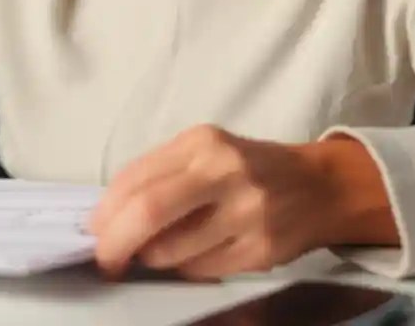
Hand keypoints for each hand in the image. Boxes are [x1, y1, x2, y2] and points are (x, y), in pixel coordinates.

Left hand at [89, 125, 396, 280]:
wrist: (321, 187)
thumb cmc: (250, 168)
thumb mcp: (206, 151)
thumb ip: (158, 174)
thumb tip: (107, 216)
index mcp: (204, 143)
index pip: (136, 180)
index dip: (105, 213)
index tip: (93, 232)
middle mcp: (226, 172)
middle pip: (149, 213)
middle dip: (115, 244)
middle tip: (106, 260)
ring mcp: (247, 214)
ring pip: (172, 252)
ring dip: (152, 258)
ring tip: (159, 250)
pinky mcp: (261, 250)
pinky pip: (200, 270)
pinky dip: (185, 268)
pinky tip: (196, 253)